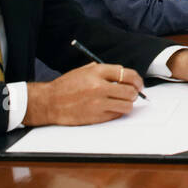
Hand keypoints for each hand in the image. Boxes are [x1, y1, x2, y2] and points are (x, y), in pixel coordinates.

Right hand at [24, 63, 142, 126]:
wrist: (50, 102)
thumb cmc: (66, 86)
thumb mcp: (84, 71)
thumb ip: (104, 72)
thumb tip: (124, 76)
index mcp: (97, 72)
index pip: (127, 73)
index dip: (136, 79)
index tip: (138, 83)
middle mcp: (99, 87)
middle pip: (130, 90)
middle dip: (135, 92)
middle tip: (133, 93)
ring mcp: (98, 103)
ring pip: (127, 105)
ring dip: (128, 104)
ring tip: (123, 102)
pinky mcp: (96, 117)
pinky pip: (117, 115)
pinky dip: (117, 112)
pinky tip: (111, 108)